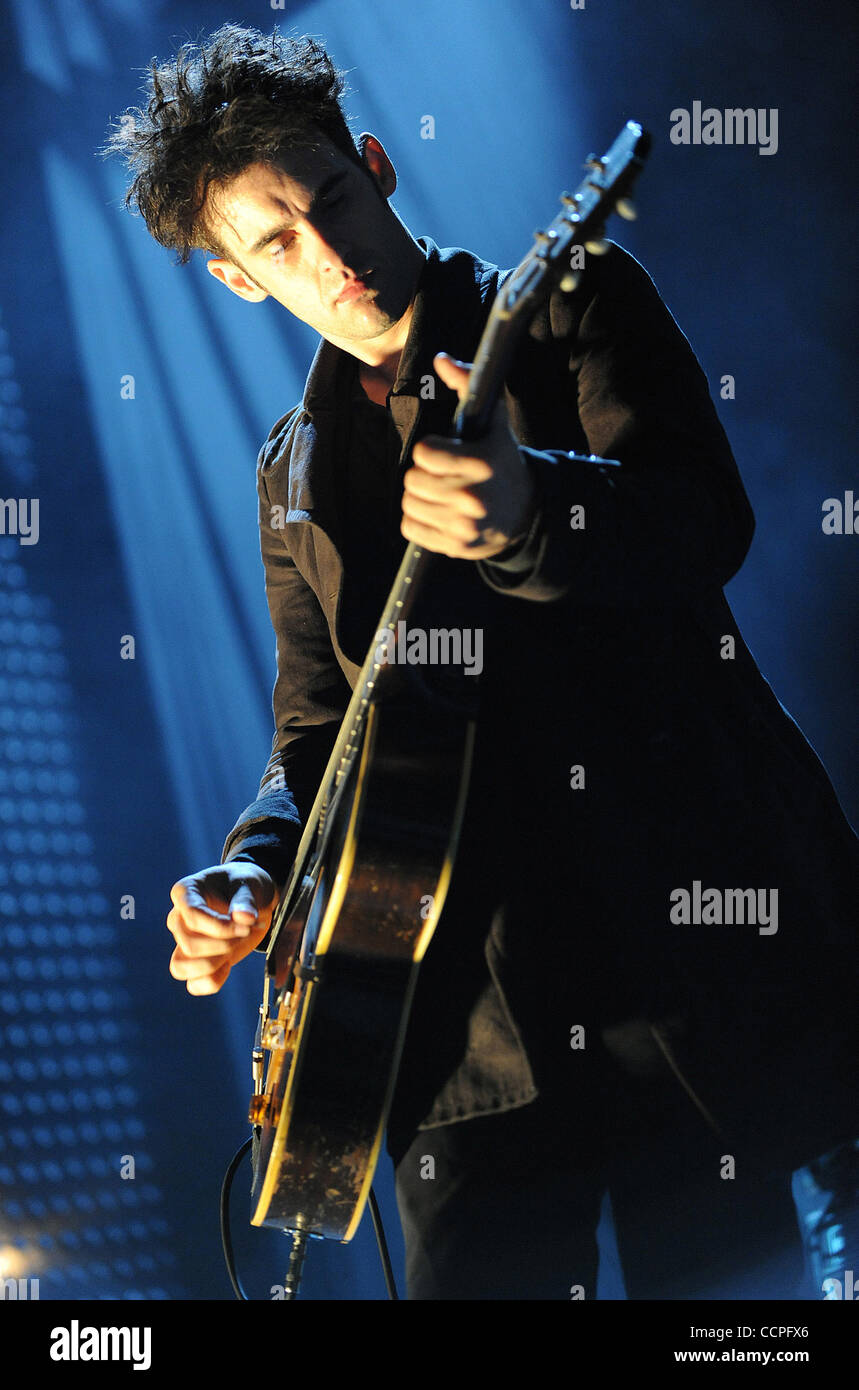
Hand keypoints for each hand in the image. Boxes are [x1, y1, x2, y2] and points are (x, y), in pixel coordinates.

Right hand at [167, 863, 277, 994]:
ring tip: (234, 948)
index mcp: (185, 893)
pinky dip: (213, 981)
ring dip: (214, 965)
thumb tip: (244, 918)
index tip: (248, 924)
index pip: (193, 917)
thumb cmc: (245, 886)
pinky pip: (193, 984)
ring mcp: (182, 941)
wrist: (251, 899)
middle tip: (247, 932)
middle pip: (189, 945)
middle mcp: (178, 918)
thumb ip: (246, 900)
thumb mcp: (249, 884)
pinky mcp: (194, 961)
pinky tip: (229, 965)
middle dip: (225, 945)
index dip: (221, 927)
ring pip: (180, 968)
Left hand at [402, 353, 536, 559]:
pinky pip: (411, 529)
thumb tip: (441, 360)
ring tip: (437, 492)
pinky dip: (416, 519)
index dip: (429, 450)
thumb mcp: (493, 420)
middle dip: (422, 474)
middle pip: (412, 480)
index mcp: (481, 463)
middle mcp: (472, 497)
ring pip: (409, 505)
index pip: (424, 452)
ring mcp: (464, 526)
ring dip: (418, 497)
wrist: (525, 511)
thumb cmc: (501, 460)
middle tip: (438, 474)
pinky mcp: (456, 546)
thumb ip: (467, 384)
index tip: (442, 452)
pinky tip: (435, 511)